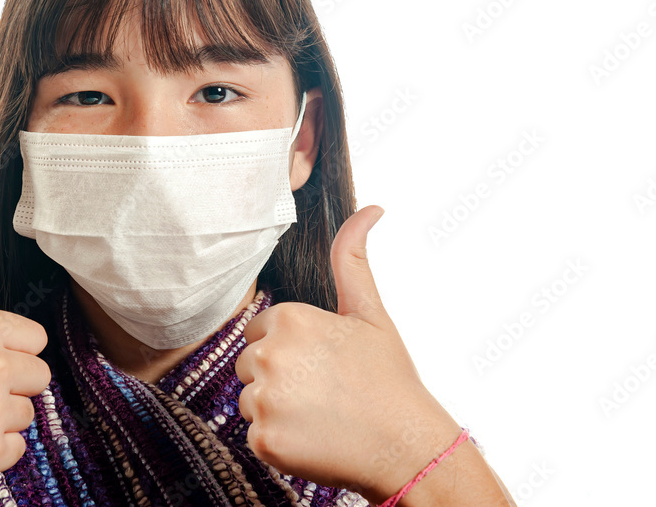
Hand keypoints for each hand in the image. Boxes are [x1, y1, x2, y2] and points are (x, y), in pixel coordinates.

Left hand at [235, 205, 461, 502]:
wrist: (406, 446)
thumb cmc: (389, 377)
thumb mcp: (370, 311)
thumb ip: (352, 258)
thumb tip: (370, 209)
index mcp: (289, 318)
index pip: (259, 332)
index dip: (290, 349)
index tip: (322, 364)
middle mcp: (270, 354)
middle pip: (249, 365)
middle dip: (278, 378)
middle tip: (324, 391)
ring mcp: (264, 399)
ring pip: (249, 399)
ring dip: (276, 409)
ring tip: (320, 415)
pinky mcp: (263, 438)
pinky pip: (254, 434)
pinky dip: (278, 441)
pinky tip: (313, 438)